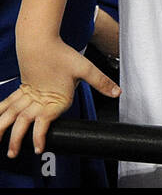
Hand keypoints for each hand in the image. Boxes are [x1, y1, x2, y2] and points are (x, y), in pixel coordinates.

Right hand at [0, 36, 119, 156]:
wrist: (40, 41)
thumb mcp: (85, 68)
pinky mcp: (22, 89)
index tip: (38, 148)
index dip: (39, 136)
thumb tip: (117, 92)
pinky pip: (8, 104)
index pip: (44, 121)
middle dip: (16, 139)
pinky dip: (0, 113)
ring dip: (3, 128)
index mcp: (53, 98)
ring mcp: (27, 94)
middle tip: (13, 153)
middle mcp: (38, 99)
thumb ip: (101, 82)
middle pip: (24, 122)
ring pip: (11, 115)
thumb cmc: (62, 55)